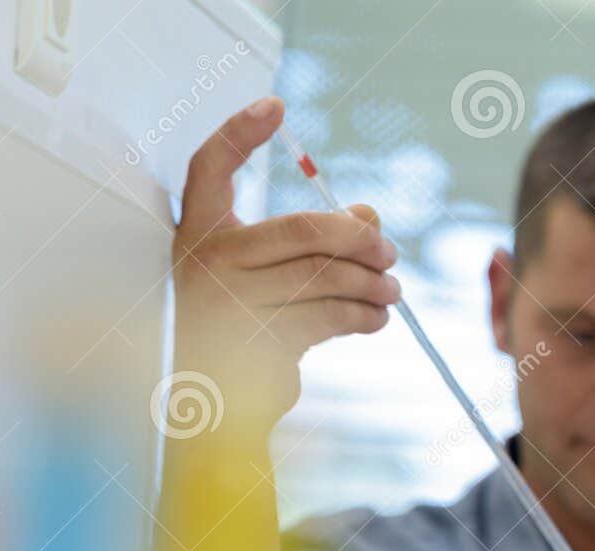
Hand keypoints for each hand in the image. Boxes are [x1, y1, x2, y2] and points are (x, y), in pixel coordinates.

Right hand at [171, 96, 401, 436]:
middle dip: (361, 238)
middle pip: (305, 229)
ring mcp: (233, 303)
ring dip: (374, 282)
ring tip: (393, 290)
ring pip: (327, 276)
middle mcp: (209, 261)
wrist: (217, 400)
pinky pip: (332, 315)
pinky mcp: (263, 341)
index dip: (237, 133)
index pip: (208, 167)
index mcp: (201, 233)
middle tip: (389, 251)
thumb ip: (314, 238)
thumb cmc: (246, 323)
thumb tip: (372, 216)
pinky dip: (367, 315)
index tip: (273, 105)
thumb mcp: (269, 272)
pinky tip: (379, 317)